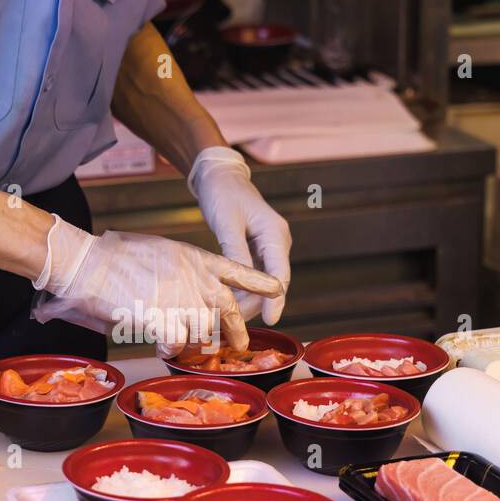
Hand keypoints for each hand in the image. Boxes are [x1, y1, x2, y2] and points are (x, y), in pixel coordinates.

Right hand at [31, 218, 283, 357]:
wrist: (88, 264)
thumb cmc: (110, 258)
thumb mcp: (155, 253)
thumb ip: (174, 273)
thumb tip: (173, 291)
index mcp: (194, 258)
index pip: (237, 269)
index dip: (259, 281)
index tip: (277, 288)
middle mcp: (196, 278)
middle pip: (230, 309)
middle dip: (235, 331)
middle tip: (238, 345)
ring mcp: (183, 299)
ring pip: (203, 331)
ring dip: (191, 342)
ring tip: (175, 342)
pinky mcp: (166, 319)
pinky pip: (178, 345)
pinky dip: (169, 349)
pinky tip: (158, 345)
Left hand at [189, 146, 292, 324]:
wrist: (219, 177)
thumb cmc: (223, 194)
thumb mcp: (227, 222)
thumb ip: (236, 251)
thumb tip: (243, 281)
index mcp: (276, 234)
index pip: (280, 274)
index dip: (276, 299)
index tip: (271, 320)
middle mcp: (277, 243)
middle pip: (274, 283)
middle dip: (258, 304)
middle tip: (236, 322)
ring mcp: (269, 248)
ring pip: (264, 283)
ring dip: (250, 299)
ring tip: (230, 317)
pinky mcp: (258, 251)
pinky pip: (255, 276)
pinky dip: (245, 289)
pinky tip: (231, 302)